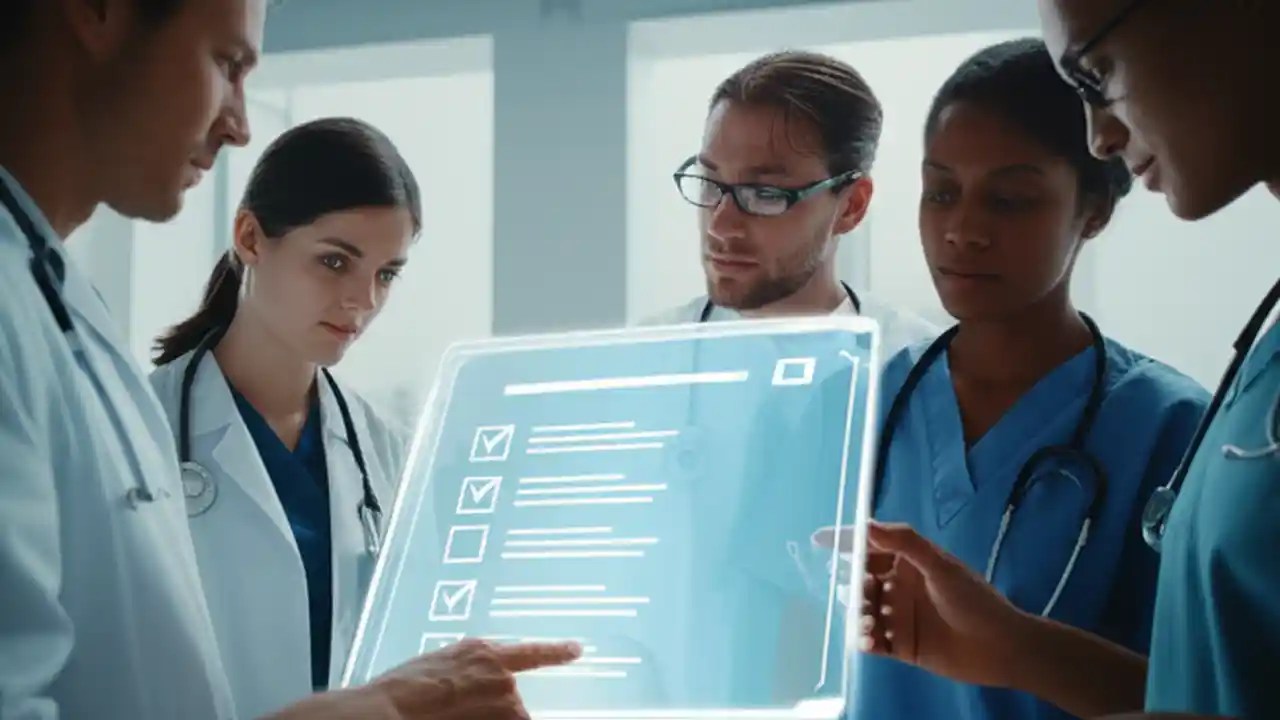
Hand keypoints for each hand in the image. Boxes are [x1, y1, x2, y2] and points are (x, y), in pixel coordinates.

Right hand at [366, 638, 581, 718]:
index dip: (556, 651)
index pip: (531, 652)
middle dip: (492, 712)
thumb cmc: (404, 690)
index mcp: (484, 653)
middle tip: (458, 712)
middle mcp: (502, 677)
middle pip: (513, 702)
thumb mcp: (440, 664)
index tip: (577, 650)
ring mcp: (505, 705)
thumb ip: (469, 670)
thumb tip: (476, 683)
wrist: (392, 710)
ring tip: (454, 717)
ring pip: (510, 719)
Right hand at [815, 521, 1030, 687]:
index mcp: (909, 562)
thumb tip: (867, 524)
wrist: (1000, 647)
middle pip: (861, 580)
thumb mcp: (940, 566)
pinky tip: (869, 640)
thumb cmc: (973, 600)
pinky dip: (864, 638)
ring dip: (858, 614)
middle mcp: (900, 586)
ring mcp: (899, 616)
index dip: (846, 541)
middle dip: (851, 584)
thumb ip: (905, 543)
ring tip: (868, 622)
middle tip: (854, 592)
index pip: (871, 546)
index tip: (819, 539)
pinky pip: (872, 640)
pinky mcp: (900, 644)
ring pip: (863, 610)